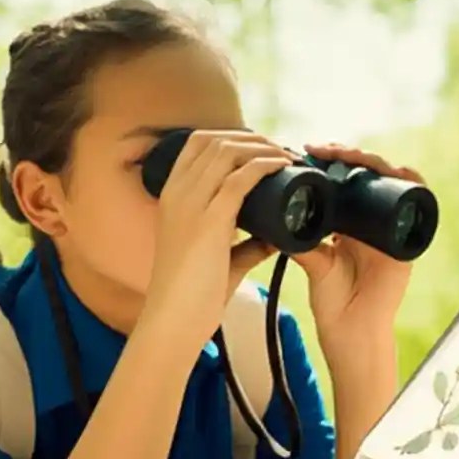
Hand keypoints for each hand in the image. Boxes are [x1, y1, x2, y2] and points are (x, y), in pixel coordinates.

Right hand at [140, 131, 294, 352]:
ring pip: (228, 151)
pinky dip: (265, 165)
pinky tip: (283, 166)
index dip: (232, 137)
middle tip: (280, 150)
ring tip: (286, 156)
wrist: (174, 321)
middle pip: (214, 139)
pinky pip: (241, 177)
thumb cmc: (194, 296)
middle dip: (252, 138)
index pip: (197, 144)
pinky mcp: (209, 220)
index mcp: (172, 196)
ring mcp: (190, 204)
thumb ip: (245, 247)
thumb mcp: (219, 260)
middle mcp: (177, 193)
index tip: (261, 149)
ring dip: (262, 147)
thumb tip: (275, 237)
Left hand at [290, 143, 422, 356]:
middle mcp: (373, 219)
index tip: (308, 149)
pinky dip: (412, 181)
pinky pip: (419, 201)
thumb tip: (271, 218)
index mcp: (350, 221)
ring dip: (374, 161)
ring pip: (392, 179)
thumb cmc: (333, 301)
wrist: (353, 329)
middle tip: (325, 149)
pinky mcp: (409, 238)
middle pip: (369, 173)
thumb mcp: (312, 261)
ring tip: (350, 156)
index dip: (331, 159)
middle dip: (349, 154)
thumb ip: (297, 240)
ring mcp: (393, 226)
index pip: (345, 178)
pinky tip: (396, 169)